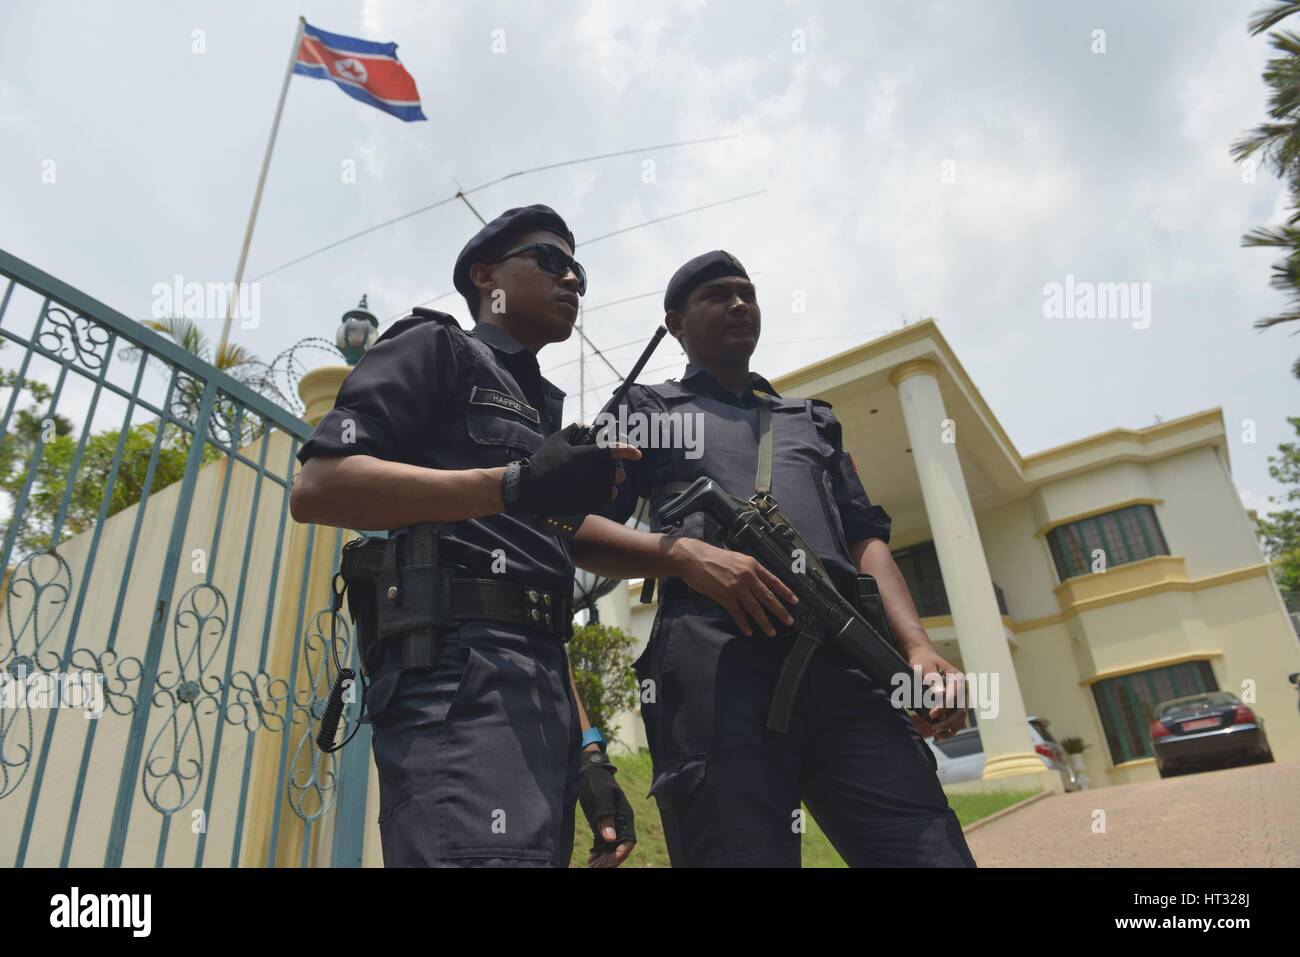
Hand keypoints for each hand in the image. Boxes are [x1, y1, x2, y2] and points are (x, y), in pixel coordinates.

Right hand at [505, 423, 640, 514]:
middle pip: (615, 474)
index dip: (628, 451)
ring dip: (611, 486)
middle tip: (613, 471)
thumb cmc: (541, 462)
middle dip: (617, 472)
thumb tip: (583, 425)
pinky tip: (594, 493)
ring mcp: (585, 490)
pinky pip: (602, 502)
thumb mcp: (555, 441)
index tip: (638, 454)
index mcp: (581, 456)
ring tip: (603, 484)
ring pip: (611, 490)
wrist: (528, 488)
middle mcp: (586, 473)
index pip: (611, 452)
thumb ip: (571, 431)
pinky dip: (602, 497)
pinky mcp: (582, 504)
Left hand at [576, 748, 635, 867]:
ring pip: (611, 848)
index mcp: (625, 816)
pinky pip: (603, 843)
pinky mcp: (602, 824)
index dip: (619, 855)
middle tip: (595, 867)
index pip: (628, 842)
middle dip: (610, 860)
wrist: (589, 771)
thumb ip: (605, 817)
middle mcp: (620, 822)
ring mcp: (612, 824)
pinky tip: (590, 859)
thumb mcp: (600, 798)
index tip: (607, 863)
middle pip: (620, 848)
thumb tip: (610, 838)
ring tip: (591, 865)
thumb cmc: (596, 782)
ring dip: (604, 859)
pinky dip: (599, 853)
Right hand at [670, 537, 798, 637]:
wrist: (693, 558)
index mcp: (752, 565)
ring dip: (765, 622)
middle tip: (789, 621)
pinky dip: (744, 624)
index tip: (794, 600)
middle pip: (768, 597)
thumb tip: (758, 581)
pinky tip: (749, 631)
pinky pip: (738, 613)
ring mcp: (736, 587)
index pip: (774, 580)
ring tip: (772, 632)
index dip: (785, 592)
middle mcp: (747, 576)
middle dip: (780, 611)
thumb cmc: (712, 557)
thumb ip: (748, 569)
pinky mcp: (724, 596)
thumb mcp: (736, 558)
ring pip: (755, 608)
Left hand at [906, 647, 966, 739]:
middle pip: (960, 710)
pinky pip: (954, 720)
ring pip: (959, 718)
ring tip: (935, 736)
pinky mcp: (954, 706)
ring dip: (949, 729)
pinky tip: (938, 737)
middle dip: (947, 722)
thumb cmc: (923, 661)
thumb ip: (933, 681)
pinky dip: (947, 730)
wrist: (923, 659)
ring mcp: (960, 699)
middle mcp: (962, 690)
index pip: (955, 696)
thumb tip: (941, 694)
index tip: (931, 714)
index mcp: (958, 678)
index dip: (944, 707)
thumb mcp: (925, 667)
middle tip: (933, 728)